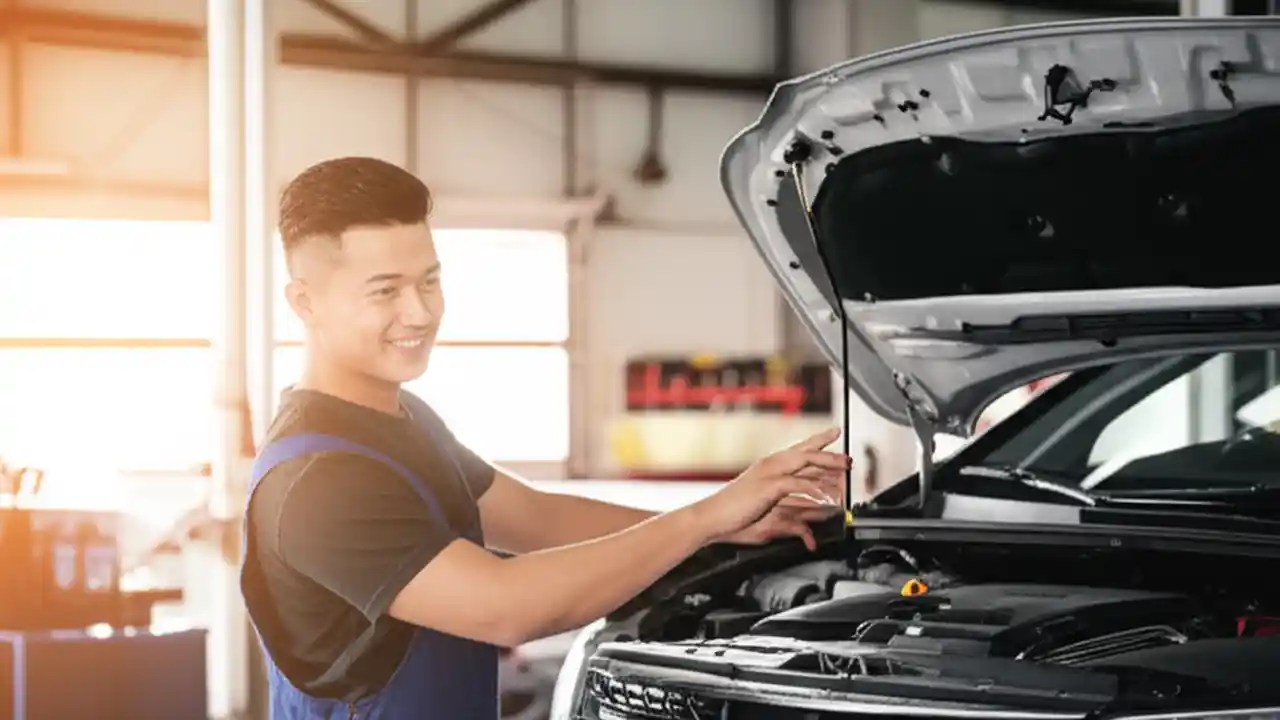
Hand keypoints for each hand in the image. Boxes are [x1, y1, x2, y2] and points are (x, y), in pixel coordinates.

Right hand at [688, 427, 849, 547]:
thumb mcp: (767, 518)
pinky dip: (814, 487)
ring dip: (827, 464)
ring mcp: (769, 473)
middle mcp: (770, 465)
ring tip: (844, 469)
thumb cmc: (733, 518)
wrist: (710, 518)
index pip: (798, 450)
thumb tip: (808, 531)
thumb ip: (790, 522)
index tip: (834, 433)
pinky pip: (797, 483)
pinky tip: (826, 494)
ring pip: (805, 461)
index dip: (818, 440)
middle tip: (848, 457)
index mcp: (769, 468)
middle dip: (830, 454)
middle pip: (807, 452)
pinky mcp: (768, 486)